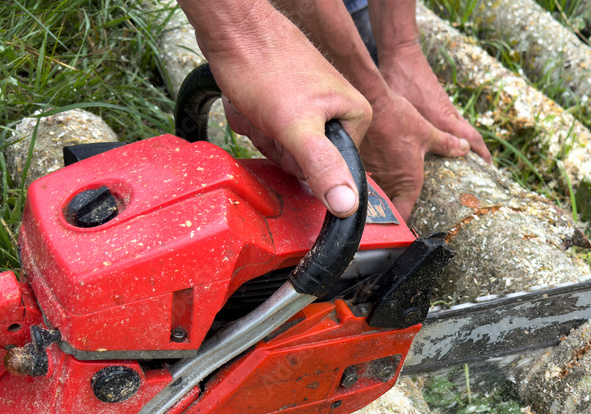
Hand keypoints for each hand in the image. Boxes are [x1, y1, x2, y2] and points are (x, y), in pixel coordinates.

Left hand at [179, 0, 372, 215]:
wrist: (233, 29)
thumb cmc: (264, 67)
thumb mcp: (297, 127)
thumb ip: (323, 167)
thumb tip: (347, 206)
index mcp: (356, 118)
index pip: (331, 172)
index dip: (300, 163)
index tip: (288, 138)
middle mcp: (339, 112)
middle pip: (305, 163)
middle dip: (278, 147)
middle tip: (269, 122)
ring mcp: (312, 107)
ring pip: (283, 148)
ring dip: (262, 134)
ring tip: (258, 109)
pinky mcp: (287, 102)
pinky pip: (270, 131)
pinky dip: (253, 122)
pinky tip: (250, 104)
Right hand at [361, 90, 469, 217]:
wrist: (371, 103)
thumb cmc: (400, 119)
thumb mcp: (427, 132)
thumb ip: (446, 144)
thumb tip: (464, 147)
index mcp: (408, 182)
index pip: (404, 216)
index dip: (404, 226)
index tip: (405, 230)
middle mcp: (389, 184)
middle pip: (387, 209)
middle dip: (389, 212)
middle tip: (392, 214)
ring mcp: (371, 175)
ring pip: (373, 195)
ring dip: (377, 196)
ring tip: (379, 197)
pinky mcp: (358, 164)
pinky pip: (363, 179)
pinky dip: (367, 180)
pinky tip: (367, 174)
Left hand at [378, 41, 491, 163]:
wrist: (402, 55)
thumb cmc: (401, 82)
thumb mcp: (404, 110)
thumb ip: (415, 129)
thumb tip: (410, 152)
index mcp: (444, 118)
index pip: (471, 138)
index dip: (481, 153)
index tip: (490, 168)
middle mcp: (449, 113)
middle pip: (471, 136)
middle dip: (478, 153)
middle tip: (481, 172)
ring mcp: (445, 107)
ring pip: (462, 129)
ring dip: (467, 145)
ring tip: (465, 164)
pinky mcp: (439, 102)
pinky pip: (453, 123)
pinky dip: (456, 135)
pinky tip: (446, 144)